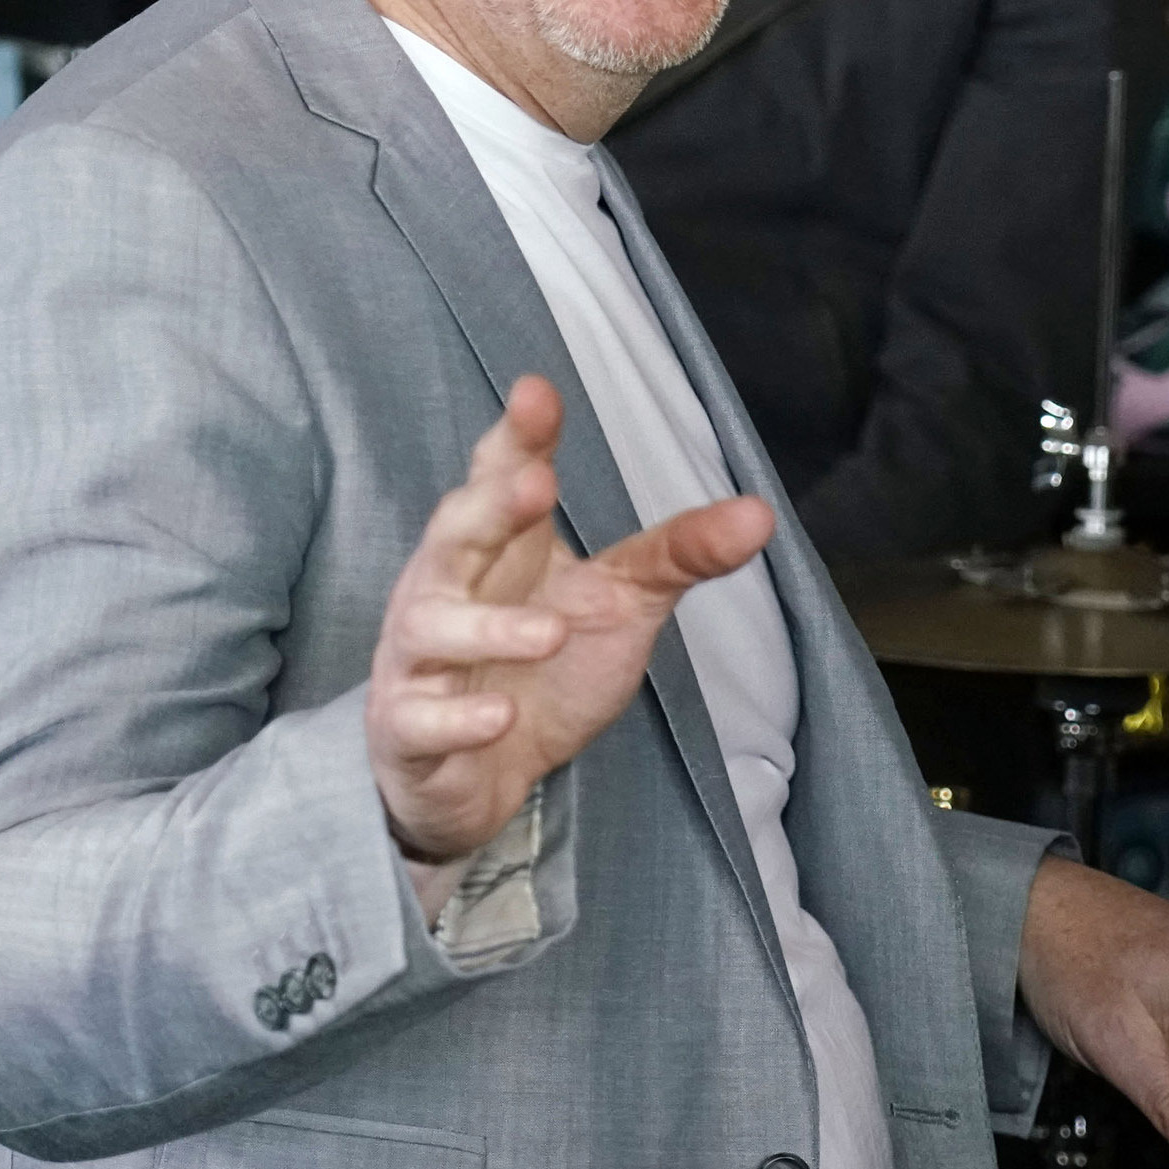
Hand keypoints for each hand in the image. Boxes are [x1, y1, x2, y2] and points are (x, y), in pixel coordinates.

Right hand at [372, 375, 772, 899]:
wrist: (483, 774)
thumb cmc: (546, 665)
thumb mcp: (623, 602)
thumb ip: (679, 554)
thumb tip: (760, 514)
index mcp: (500, 542)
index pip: (502, 474)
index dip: (518, 436)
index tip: (538, 394)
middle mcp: (448, 585)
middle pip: (456, 532)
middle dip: (492, 507)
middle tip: (539, 484)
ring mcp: (420, 656)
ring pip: (434, 626)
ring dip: (490, 628)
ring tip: (553, 632)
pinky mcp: (408, 728)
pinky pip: (421, 718)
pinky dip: (459, 718)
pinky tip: (501, 717)